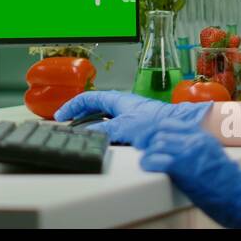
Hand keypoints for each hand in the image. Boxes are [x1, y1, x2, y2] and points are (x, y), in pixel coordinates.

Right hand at [54, 91, 209, 145]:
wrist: (179, 126)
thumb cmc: (156, 121)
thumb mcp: (124, 126)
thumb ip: (105, 130)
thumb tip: (89, 134)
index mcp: (117, 99)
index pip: (88, 98)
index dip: (72, 106)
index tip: (61, 115)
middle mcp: (123, 105)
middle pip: (94, 107)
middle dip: (79, 115)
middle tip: (68, 125)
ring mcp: (130, 115)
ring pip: (104, 118)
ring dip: (92, 124)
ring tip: (83, 135)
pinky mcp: (137, 126)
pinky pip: (114, 127)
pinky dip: (105, 132)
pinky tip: (104, 142)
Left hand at [139, 123, 240, 228]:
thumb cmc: (229, 182)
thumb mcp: (213, 154)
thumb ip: (195, 146)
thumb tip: (173, 147)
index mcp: (203, 135)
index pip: (170, 123)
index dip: (154, 130)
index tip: (146, 138)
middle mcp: (196, 139)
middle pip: (161, 131)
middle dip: (148, 140)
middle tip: (141, 148)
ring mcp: (190, 151)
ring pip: (158, 143)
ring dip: (149, 153)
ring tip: (147, 160)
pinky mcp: (184, 166)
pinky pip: (157, 159)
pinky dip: (149, 162)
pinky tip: (148, 166)